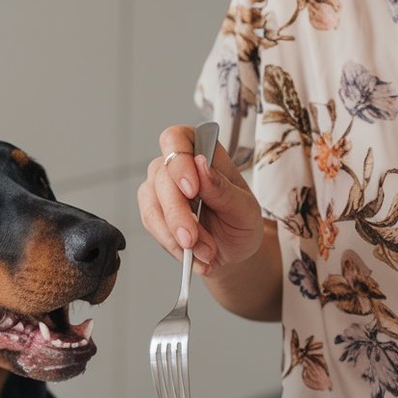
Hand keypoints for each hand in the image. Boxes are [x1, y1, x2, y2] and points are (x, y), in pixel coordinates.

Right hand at [137, 125, 263, 276]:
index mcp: (201, 150)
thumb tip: (201, 166)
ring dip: (176, 235)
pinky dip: (173, 246)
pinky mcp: (152, 213)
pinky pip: (153, 227)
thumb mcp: (245, 209)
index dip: (179, 162)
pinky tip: (192, 258)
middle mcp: (175, 165)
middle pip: (162, 177)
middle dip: (178, 213)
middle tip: (194, 239)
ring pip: (152, 205)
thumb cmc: (241, 222)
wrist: (233, 251)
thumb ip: (223, 189)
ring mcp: (159, 189)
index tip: (192, 190)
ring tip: (205, 254)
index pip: (176, 139)